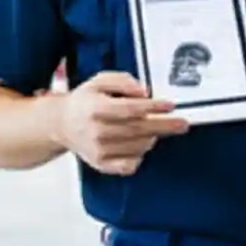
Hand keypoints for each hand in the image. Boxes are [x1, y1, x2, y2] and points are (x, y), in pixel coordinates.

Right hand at [55, 71, 189, 175]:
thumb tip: (143, 92)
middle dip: (164, 126)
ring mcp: (99, 151)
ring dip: (153, 137)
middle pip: (138, 130)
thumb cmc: (85, 101)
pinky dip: (140, 155)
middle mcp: (96, 132)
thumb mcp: (100, 81)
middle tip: (182, 123)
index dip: (153, 108)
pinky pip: (130, 165)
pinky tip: (140, 144)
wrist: (62, 124)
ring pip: (138, 147)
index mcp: (95, 108)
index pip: (130, 109)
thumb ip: (122, 81)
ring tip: (156, 128)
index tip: (170, 105)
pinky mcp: (102, 165)